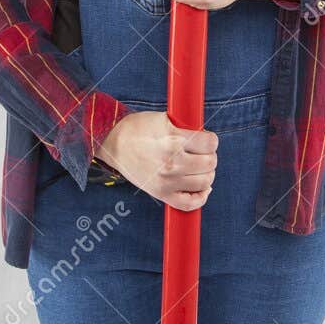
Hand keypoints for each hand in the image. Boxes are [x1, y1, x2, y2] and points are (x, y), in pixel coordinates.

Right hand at [96, 111, 217, 211]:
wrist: (113, 143)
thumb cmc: (139, 128)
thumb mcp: (164, 119)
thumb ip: (186, 128)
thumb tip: (207, 138)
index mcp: (174, 140)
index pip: (210, 143)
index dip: (210, 140)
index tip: (205, 140)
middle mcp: (172, 162)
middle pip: (210, 163)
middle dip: (209, 156)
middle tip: (200, 153)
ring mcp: (167, 180)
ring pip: (205, 182)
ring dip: (206, 174)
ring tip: (198, 168)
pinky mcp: (162, 193)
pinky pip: (190, 203)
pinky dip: (201, 197)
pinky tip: (201, 188)